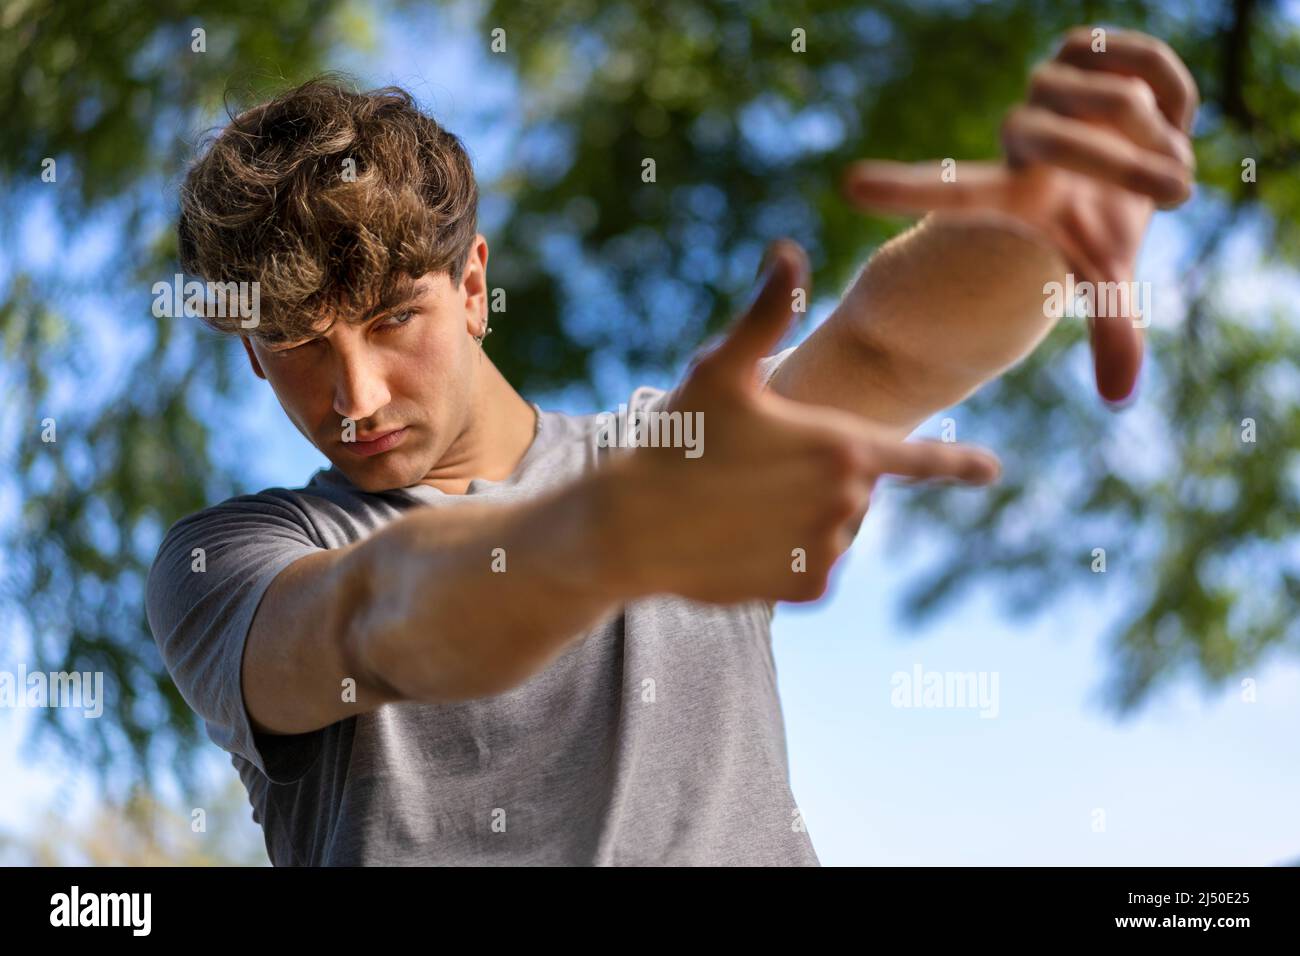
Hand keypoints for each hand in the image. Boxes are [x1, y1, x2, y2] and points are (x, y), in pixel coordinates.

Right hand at [611, 241, 1001, 604]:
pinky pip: (810, 567)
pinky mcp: (805, 589)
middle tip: (753, 467)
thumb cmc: (677, 439)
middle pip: (853, 487)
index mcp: (843, 447)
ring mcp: (828, 550)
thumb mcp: (721, 369)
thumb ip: (766, 313)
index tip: (992, 471)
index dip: (957, 463)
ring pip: (830, 527)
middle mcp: (848, 504)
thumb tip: (788, 249)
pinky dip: (784, 555)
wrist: (632, 526)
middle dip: (815, 475)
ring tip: (741, 502)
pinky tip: (742, 540)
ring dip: (799, 515)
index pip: (919, 457)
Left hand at [843, 27, 1198, 402]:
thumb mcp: (1106, 274)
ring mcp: (1045, 92)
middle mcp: (1019, 138)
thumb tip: (1121, 399)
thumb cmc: (1102, 226)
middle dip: (1121, 167)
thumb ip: (1112, 331)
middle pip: (1048, 137)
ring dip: (1152, 135)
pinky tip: (1162, 106)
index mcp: (1011, 193)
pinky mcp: (1080, 51)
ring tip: (1161, 153)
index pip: (950, 189)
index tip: (850, 186)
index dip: (906, 188)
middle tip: (1175, 192)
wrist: (1134, 163)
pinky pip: (1130, 54)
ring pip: (1101, 100)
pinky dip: (1158, 76)